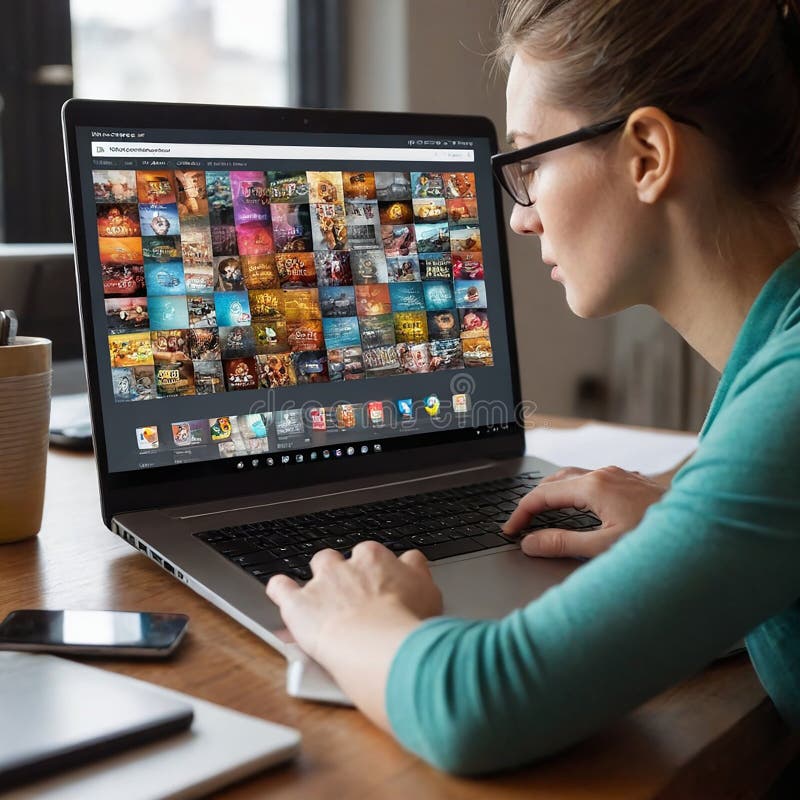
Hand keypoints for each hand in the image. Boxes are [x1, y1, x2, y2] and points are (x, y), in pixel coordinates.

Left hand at [266, 542, 442, 663]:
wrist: (380, 645)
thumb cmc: (407, 625)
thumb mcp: (431, 596)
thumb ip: (420, 577)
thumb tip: (416, 567)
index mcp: (379, 559)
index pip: (377, 555)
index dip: (377, 570)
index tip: (380, 583)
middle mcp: (349, 565)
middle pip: (344, 558)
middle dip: (346, 572)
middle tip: (354, 597)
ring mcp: (323, 582)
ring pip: (317, 567)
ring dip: (318, 579)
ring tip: (322, 597)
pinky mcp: (299, 603)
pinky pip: (282, 587)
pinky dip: (281, 590)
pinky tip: (282, 593)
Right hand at [503, 466, 664, 558]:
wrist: (707, 528)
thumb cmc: (660, 541)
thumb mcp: (605, 548)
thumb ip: (563, 544)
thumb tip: (531, 544)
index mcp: (593, 486)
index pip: (542, 495)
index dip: (520, 514)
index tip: (509, 532)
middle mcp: (604, 473)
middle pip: (554, 481)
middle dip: (534, 500)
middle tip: (521, 524)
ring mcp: (619, 474)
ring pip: (574, 477)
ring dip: (553, 494)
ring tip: (542, 515)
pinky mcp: (631, 481)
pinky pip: (592, 480)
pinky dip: (574, 492)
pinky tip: (579, 509)